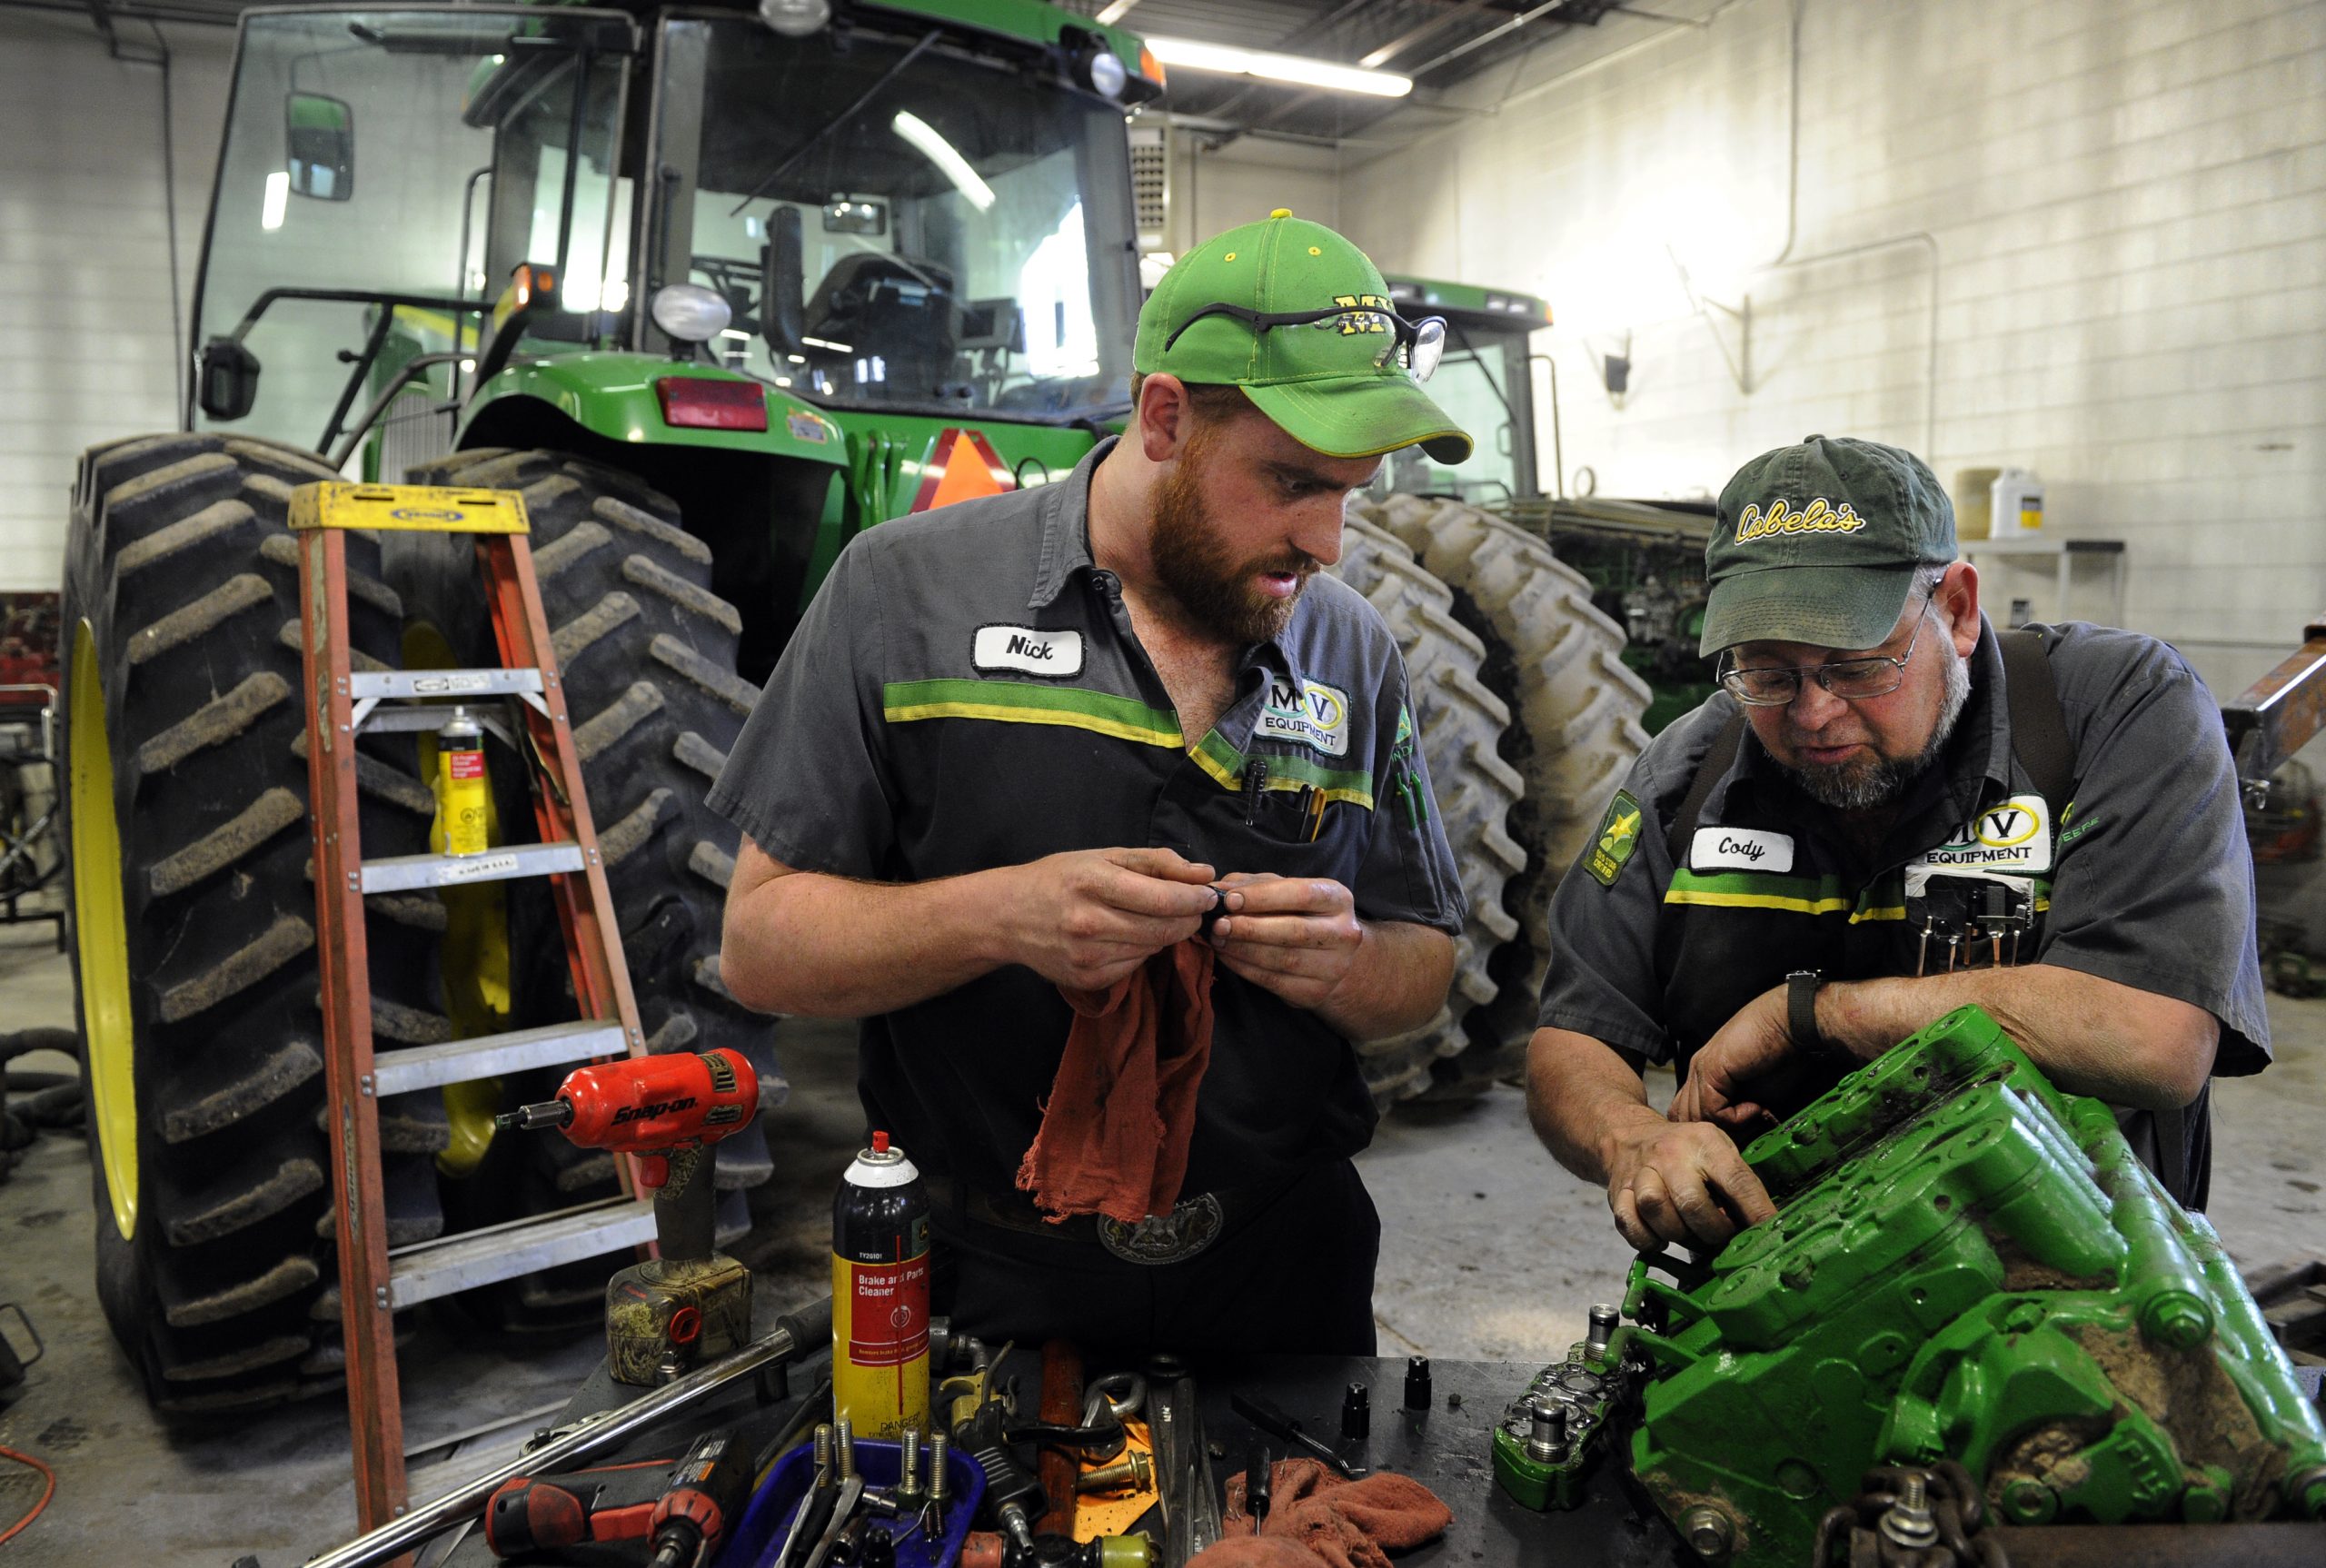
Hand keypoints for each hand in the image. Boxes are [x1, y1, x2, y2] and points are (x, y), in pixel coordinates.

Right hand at [999, 847, 1219, 992]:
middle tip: (1193, 907)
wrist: (1006, 916)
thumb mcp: (1103, 856)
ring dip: (1166, 933)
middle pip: (1164, 928)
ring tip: (1154, 916)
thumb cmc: (1058, 878)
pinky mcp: (1088, 980)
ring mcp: (1087, 957)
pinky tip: (1128, 935)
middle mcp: (1089, 923)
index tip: (1208, 893)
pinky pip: (1135, 965)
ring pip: (1153, 948)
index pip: (1163, 898)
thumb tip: (1205, 874)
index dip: (1195, 898)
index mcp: (1093, 883)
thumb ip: (1157, 862)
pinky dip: (1142, 950)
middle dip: (1189, 918)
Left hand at [1205, 872, 1365, 1012]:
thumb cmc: (1298, 914)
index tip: (1230, 900)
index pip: (1302, 894)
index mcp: (1338, 899)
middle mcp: (1345, 933)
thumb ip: (1252, 885)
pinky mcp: (1316, 992)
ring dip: (1243, 950)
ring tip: (1218, 940)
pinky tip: (1227, 957)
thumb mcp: (1281, 890)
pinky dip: (1245, 968)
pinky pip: (1274, 981)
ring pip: (1283, 959)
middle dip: (1251, 928)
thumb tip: (1218, 889)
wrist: (1327, 957)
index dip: (1264, 897)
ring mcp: (1334, 967)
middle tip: (1218, 925)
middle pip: (1294, 931)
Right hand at [1604, 1113, 1777, 1252]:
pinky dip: (1647, 1239)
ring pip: (1655, 1210)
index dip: (1756, 1210)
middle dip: (1712, 1230)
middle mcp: (1670, 1155)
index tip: (1768, 1231)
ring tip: (1689, 1234)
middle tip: (1719, 1235)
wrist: (1628, 1136)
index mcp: (1704, 1142)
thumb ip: (1736, 1182)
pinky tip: (1661, 1237)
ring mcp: (1640, 1173)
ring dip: (1678, 1234)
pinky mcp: (1617, 1193)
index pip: (1736, 1179)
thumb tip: (1758, 1226)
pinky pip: (1630, 1224)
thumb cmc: (1684, 1151)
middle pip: (1692, 1202)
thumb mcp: (1717, 1149)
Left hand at [1667, 984, 1802, 1131]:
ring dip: (1728, 1127)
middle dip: (1716, 1133)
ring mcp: (1700, 1069)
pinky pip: (1711, 1110)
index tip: (1741, 1135)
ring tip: (1756, 1117)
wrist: (1793, 1025)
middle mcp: (1697, 1072)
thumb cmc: (1783, 1058)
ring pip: (1695, 1118)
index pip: (1686, 1113)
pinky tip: (1756, 1107)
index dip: (1708, 1129)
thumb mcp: (1757, 1095)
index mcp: (1705, 1075)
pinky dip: (1735, 1118)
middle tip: (1749, 1130)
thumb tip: (1733, 1144)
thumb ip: (1737, 1113)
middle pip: (1685, 1118)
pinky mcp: (1709, 1069)